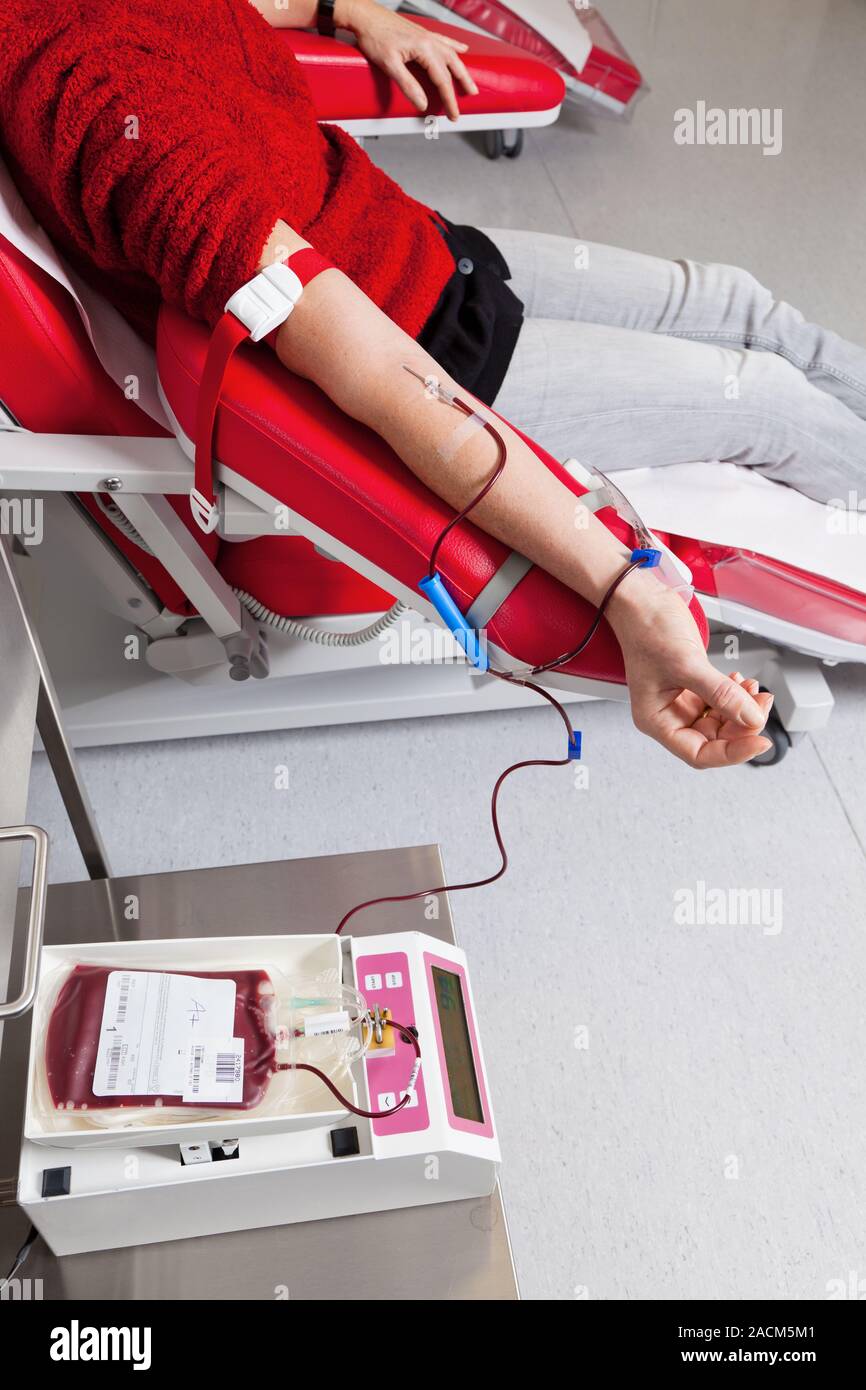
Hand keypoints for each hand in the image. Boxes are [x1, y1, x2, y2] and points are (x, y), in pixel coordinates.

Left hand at [337, 0, 477, 119]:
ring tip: (470, 80)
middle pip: (453, 65)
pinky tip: (461, 49)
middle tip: (471, 97)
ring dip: (462, 68)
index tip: (454, 113)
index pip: (442, 79)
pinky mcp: (421, 33)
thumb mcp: (390, 65)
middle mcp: (429, 40)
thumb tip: (422, 103)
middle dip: (463, 83)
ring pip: (451, 53)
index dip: (449, 99)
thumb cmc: (374, 35)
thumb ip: (408, 85)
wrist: (365, 16)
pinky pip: (444, 41)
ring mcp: (426, 35)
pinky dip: (454, 46)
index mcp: (424, 48)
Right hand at [607, 571, 774, 767]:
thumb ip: (721, 694)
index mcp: (656, 719)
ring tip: (754, 691)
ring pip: (720, 721)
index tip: (760, 741)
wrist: (641, 598)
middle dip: (741, 725)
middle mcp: (668, 714)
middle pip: (713, 739)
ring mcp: (680, 700)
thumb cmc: (646, 627)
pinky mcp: (692, 685)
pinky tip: (742, 683)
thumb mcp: (686, 663)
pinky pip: (719, 701)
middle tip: (761, 706)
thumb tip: (750, 718)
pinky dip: (735, 695)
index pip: (699, 753)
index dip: (732, 752)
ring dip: (742, 709)